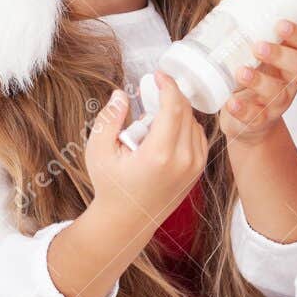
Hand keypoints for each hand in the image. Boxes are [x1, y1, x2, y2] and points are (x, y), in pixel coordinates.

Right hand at [86, 73, 207, 232]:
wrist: (127, 221)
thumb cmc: (110, 186)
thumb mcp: (98, 151)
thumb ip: (109, 119)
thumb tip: (120, 94)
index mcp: (160, 154)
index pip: (174, 107)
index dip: (168, 85)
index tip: (159, 75)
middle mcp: (183, 160)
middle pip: (185, 112)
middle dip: (169, 97)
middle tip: (150, 93)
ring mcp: (194, 166)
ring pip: (194, 122)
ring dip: (176, 113)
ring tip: (151, 122)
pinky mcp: (198, 170)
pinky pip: (198, 136)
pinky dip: (184, 127)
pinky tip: (163, 133)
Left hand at [219, 20, 296, 150]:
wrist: (249, 124)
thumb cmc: (250, 82)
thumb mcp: (252, 60)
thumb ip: (244, 41)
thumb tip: (220, 16)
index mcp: (287, 62)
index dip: (295, 34)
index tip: (279, 24)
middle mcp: (288, 82)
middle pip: (296, 66)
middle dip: (279, 55)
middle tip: (258, 47)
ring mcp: (276, 103)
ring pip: (276, 92)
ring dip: (259, 80)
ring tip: (241, 72)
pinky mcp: (261, 121)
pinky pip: (256, 117)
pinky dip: (243, 110)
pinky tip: (231, 102)